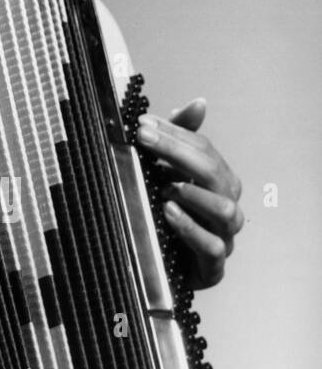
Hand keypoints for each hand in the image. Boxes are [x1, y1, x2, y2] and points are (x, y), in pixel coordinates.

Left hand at [134, 98, 243, 289]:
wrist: (162, 266)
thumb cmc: (169, 215)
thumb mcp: (166, 172)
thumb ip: (179, 139)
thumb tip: (198, 103)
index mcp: (218, 180)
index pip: (203, 148)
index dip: (173, 133)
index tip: (142, 123)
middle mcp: (225, 204)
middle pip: (212, 171)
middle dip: (177, 151)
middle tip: (145, 139)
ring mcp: (222, 235)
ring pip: (223, 210)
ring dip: (194, 193)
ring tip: (166, 184)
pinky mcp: (212, 265)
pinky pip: (210, 246)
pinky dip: (190, 228)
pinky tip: (169, 212)